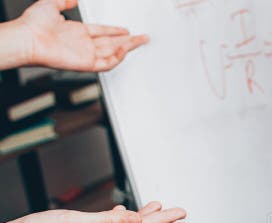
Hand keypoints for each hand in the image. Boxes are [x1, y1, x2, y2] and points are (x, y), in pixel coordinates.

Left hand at [18, 0, 147, 71]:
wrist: (27, 39)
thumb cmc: (32, 24)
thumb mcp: (50, 4)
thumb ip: (63, 1)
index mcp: (75, 32)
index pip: (101, 32)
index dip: (115, 30)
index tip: (126, 29)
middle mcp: (82, 44)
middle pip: (111, 43)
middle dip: (128, 40)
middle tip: (142, 37)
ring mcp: (85, 55)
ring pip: (113, 52)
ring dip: (128, 47)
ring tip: (141, 41)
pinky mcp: (86, 64)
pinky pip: (107, 63)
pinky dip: (118, 58)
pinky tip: (125, 50)